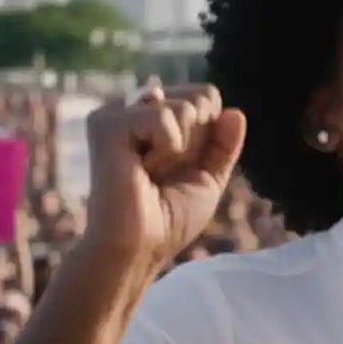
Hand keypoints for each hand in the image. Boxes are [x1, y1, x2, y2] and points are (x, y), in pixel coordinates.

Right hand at [83, 84, 246, 269]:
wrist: (139, 247)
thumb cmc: (168, 220)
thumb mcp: (208, 180)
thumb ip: (223, 147)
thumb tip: (236, 112)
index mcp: (158, 120)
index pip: (205, 96)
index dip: (211, 130)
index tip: (187, 164)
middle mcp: (138, 111)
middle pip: (199, 95)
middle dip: (199, 136)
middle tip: (167, 169)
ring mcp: (120, 114)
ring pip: (183, 104)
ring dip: (181, 146)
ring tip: (151, 170)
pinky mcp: (106, 123)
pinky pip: (160, 115)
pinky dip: (165, 144)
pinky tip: (143, 166)